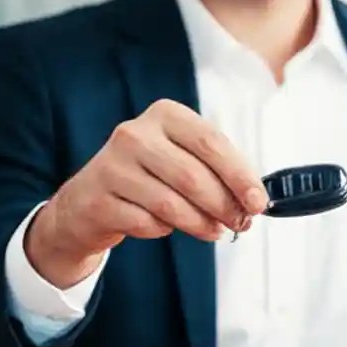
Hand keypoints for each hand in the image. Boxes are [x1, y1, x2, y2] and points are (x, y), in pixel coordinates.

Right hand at [26, 99, 268, 287]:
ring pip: (172, 204)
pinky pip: (148, 223)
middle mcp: (135, 134)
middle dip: (224, 205)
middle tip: (240, 223)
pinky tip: (168, 226)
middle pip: (193, 176)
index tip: (258, 202)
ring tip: (214, 230)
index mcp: (165, 115)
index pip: (211, 142)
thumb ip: (217, 173)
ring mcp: (113, 166)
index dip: (240, 175)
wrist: (87, 201)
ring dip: (202, 223)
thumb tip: (252, 201)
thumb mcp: (182, 159)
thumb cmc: (149, 177)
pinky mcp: (99, 200)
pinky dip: (166, 230)